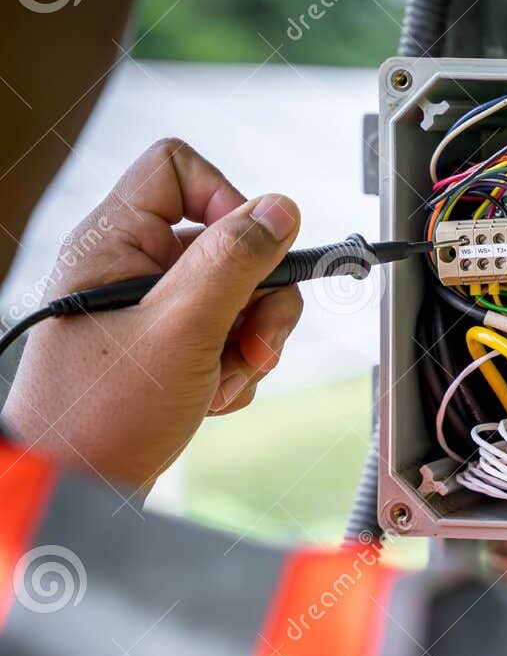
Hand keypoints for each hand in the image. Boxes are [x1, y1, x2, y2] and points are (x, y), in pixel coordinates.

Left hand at [2, 139, 303, 491]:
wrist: (77, 485)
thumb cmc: (102, 414)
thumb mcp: (182, 330)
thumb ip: (234, 262)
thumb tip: (280, 209)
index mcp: (115, 242)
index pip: (179, 170)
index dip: (228, 199)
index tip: (254, 254)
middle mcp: (131, 265)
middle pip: (228, 242)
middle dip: (258, 298)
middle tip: (255, 344)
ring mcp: (151, 307)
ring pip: (239, 294)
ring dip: (250, 341)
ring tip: (225, 379)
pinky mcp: (168, 344)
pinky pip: (229, 335)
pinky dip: (235, 368)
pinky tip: (212, 395)